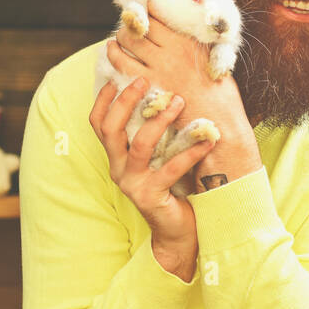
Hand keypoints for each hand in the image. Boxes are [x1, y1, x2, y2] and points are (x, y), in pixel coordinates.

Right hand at [90, 71, 213, 280]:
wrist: (179, 231)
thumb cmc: (174, 187)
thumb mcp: (162, 156)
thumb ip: (158, 132)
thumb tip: (168, 94)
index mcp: (117, 157)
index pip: (98, 124)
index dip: (103, 99)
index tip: (116, 76)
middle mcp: (118, 169)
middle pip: (110, 129)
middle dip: (126, 101)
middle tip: (146, 81)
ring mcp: (133, 184)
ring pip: (139, 145)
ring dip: (159, 120)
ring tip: (179, 102)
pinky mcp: (151, 196)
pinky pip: (172, 168)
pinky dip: (192, 150)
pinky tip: (209, 139)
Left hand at [109, 0, 246, 130]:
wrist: (219, 120)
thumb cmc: (222, 93)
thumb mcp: (216, 60)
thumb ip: (199, 45)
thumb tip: (190, 32)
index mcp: (188, 42)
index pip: (159, 17)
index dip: (148, 9)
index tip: (145, 6)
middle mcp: (171, 51)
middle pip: (140, 27)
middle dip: (130, 24)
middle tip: (128, 26)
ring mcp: (157, 68)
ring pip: (127, 43)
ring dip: (118, 39)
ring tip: (116, 40)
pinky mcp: (148, 86)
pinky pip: (123, 66)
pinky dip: (115, 58)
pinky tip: (114, 57)